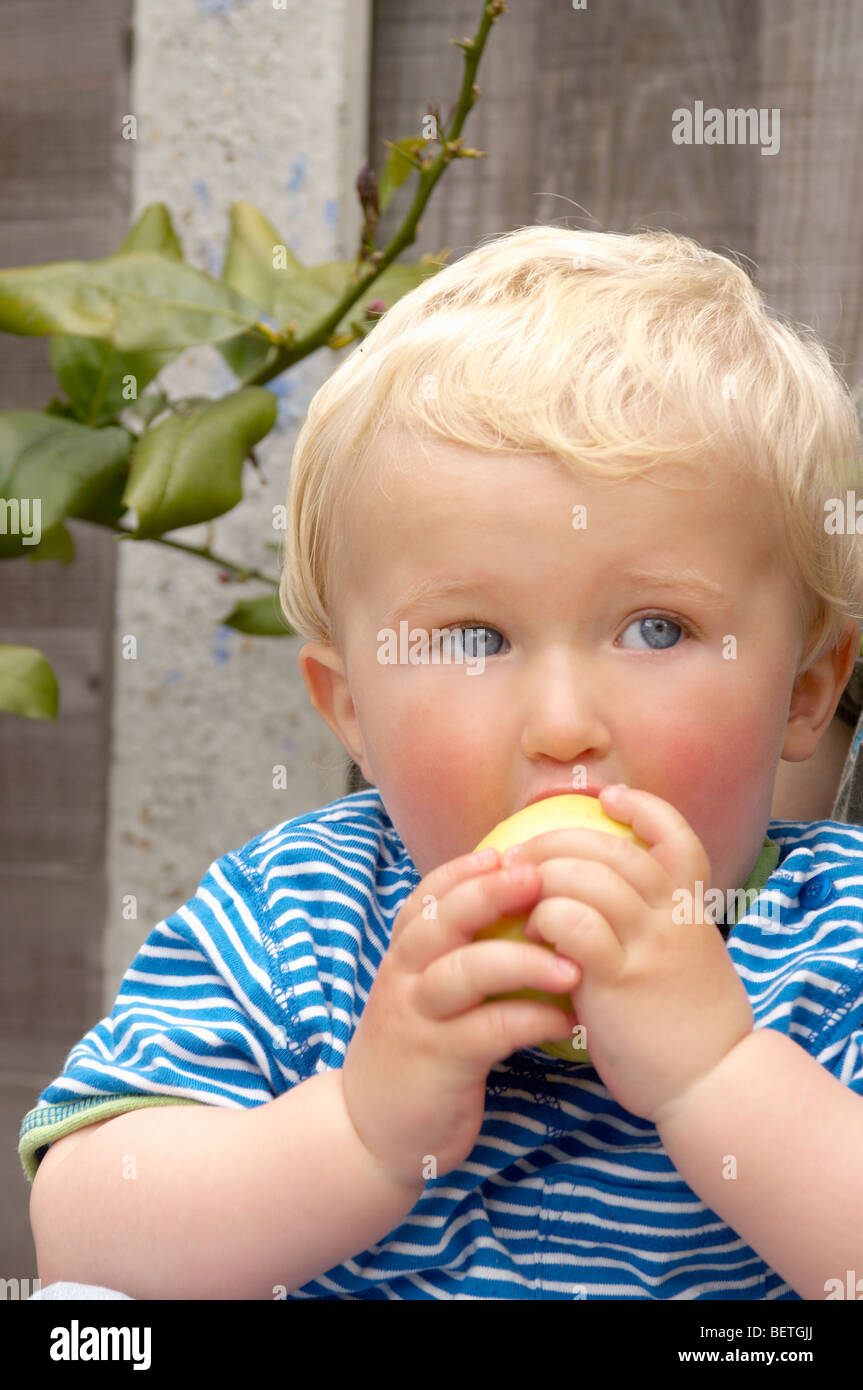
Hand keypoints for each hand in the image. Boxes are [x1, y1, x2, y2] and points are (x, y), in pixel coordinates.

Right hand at [340, 849, 580, 1188]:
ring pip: (465, 973)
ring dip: (522, 962)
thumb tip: (517, 908)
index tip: (506, 852)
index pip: (427, 897)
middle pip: (441, 921)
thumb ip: (457, 954)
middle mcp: (405, 979)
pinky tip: (567, 1020)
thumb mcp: (424, 993)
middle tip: (539, 879)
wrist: (374, 1132)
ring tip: (572, 965)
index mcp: (404, 956)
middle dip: (489, 894)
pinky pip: (489, 1031)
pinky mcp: (440, 1064)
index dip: (464, 871)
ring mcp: (419, 1020)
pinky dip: (532, 1020)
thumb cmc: (417, 1049)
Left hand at [502, 785, 754, 1124]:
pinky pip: (572, 922)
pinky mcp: (619, 978)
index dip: (643, 807)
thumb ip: (654, 924)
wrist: (714, 1083)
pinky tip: (531, 935)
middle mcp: (673, 915)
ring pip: (586, 876)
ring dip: (540, 877)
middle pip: (610, 847)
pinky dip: (544, 917)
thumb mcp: (686, 958)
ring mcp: (648, 944)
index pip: (676, 834)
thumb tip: (601, 896)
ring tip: (516, 897)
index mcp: (691, 906)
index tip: (609, 798)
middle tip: (518, 855)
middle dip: (555, 840)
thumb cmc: (687, 1025)